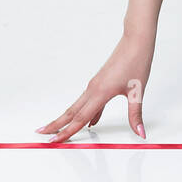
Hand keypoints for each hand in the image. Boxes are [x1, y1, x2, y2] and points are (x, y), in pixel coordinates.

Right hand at [37, 27, 156, 143]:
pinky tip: (90, 122)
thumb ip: (136, 115)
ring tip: (57, 129)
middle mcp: (93, 88)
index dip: (67, 132)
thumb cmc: (136, 61)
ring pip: (77, 106)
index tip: (54, 141)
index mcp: (100, 92)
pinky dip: (84, 113)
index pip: (80, 118)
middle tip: (42, 134)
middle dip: (56, 124)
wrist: (135, 41)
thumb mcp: (138, 92)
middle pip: (71, 112)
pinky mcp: (99, 83)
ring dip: (66, 118)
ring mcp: (95, 85)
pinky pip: (88, 102)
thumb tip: (140, 132)